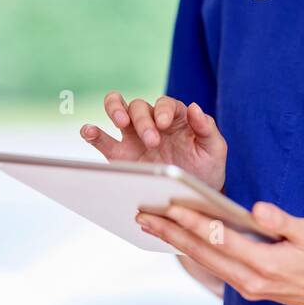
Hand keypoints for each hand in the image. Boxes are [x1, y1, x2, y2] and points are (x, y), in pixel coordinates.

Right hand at [80, 91, 226, 191]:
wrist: (193, 200)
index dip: (163, 110)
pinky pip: (102, 140)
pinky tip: (88, 131)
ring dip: (115, 110)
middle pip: (139, 107)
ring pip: (117, 110)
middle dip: (143, 120)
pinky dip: (92, 132)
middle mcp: (152, 123)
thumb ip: (207, 128)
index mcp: (176, 118)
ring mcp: (134, 137)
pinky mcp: (120, 155)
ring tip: (119, 121)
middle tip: (152, 141)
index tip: (165, 124)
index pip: (165, 104)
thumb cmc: (206, 170)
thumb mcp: (214, 150)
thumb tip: (194, 107)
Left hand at [135, 200, 303, 304]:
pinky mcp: (253, 287)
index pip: (219, 238)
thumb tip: (254, 209)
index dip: (192, 220)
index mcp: (265, 264)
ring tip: (154, 226)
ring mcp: (250, 287)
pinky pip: (217, 268)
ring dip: (179, 243)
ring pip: (206, 262)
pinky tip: (185, 240)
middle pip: (202, 254)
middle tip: (143, 217)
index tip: (169, 206)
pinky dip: (197, 252)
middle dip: (171, 234)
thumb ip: (281, 221)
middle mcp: (252, 281)